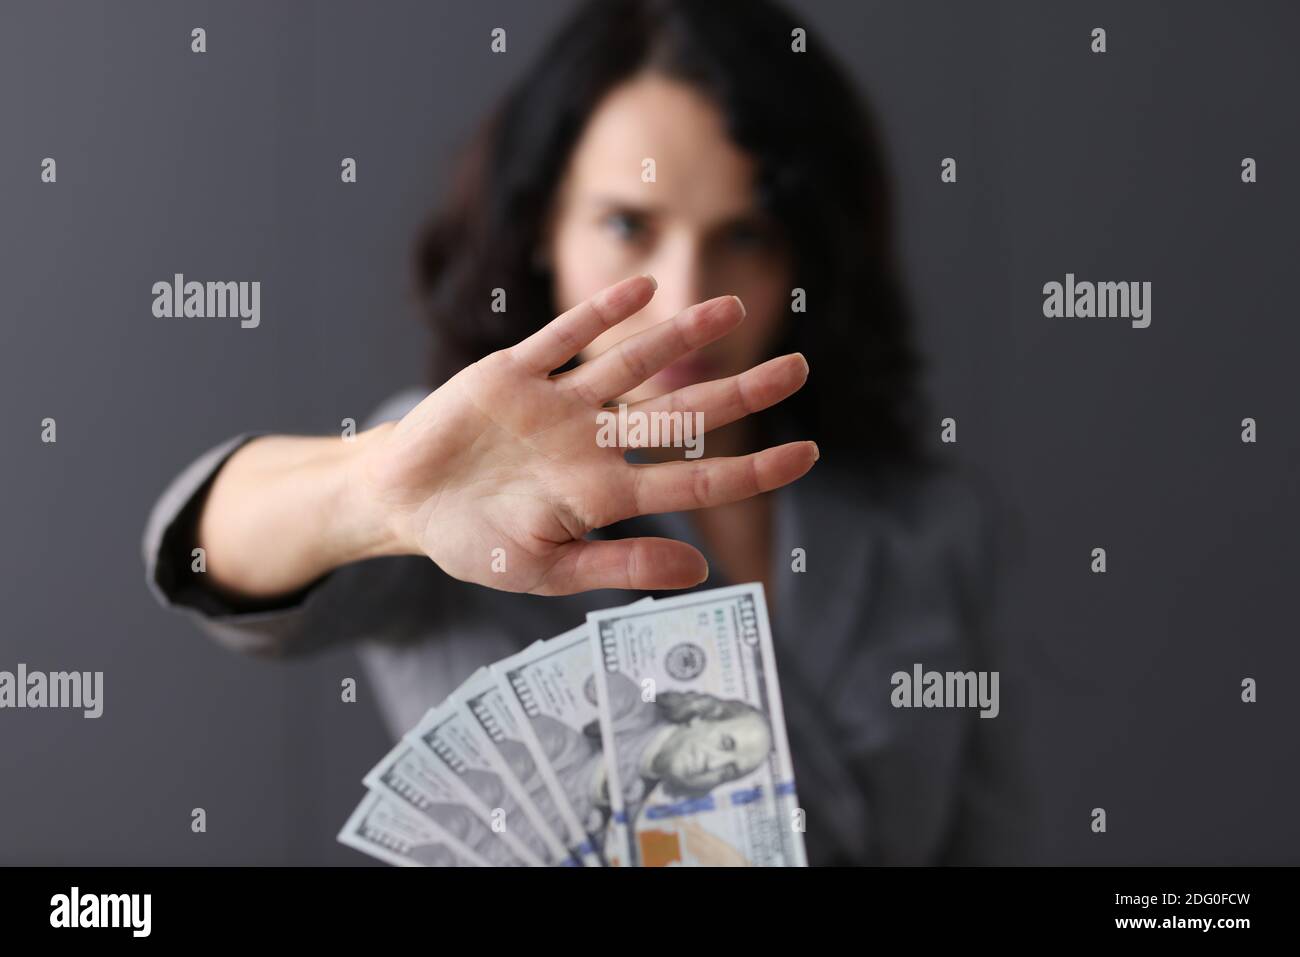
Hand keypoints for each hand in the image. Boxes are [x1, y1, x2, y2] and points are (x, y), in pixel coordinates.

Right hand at [351, 275, 815, 594]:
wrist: (405, 504)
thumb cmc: (476, 543)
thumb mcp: (547, 571)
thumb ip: (620, 566)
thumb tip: (701, 571)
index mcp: (603, 494)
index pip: (693, 480)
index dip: (751, 470)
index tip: (807, 455)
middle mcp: (592, 443)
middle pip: (679, 413)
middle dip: (739, 392)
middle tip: (798, 370)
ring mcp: (557, 405)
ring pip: (630, 365)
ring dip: (679, 336)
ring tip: (731, 308)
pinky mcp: (513, 374)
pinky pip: (562, 339)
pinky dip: (599, 316)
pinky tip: (642, 292)